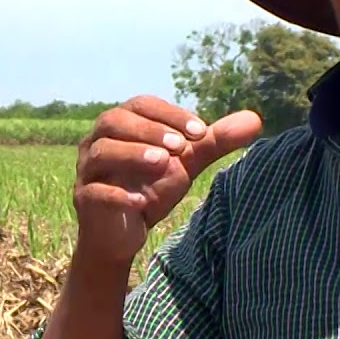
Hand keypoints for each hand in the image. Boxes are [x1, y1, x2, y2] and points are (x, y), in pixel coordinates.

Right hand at [73, 95, 261, 265]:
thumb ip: (214, 141)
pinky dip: (117, 194)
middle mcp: (99, 141)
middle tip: (181, 146)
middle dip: (149, 130)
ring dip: (132, 154)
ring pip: (101, 152)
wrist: (124, 233)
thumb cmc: (151, 187)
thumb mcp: (185, 163)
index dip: (170, 114)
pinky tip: (140, 202)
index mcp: (123, 124)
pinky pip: (94, 192)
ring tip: (163, 163)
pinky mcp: (84, 199)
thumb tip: (255, 119)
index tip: (200, 130)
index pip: (141, 105)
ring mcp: (88, 170)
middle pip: (114, 121)